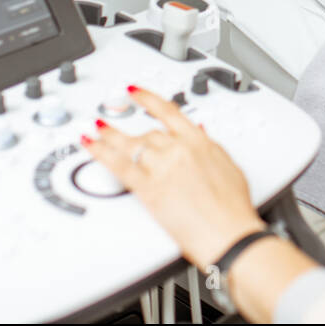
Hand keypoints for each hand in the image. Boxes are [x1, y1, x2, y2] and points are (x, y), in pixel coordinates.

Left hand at [81, 85, 266, 266]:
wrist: (229, 233)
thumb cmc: (234, 208)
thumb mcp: (229, 167)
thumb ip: (210, 148)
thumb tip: (200, 135)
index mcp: (199, 141)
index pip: (167, 111)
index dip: (147, 99)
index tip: (134, 92)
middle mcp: (178, 149)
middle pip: (148, 133)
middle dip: (132, 133)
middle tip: (113, 128)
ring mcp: (162, 168)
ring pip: (129, 145)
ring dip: (109, 136)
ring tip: (94, 130)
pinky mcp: (149, 189)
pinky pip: (119, 165)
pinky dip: (101, 152)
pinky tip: (90, 145)